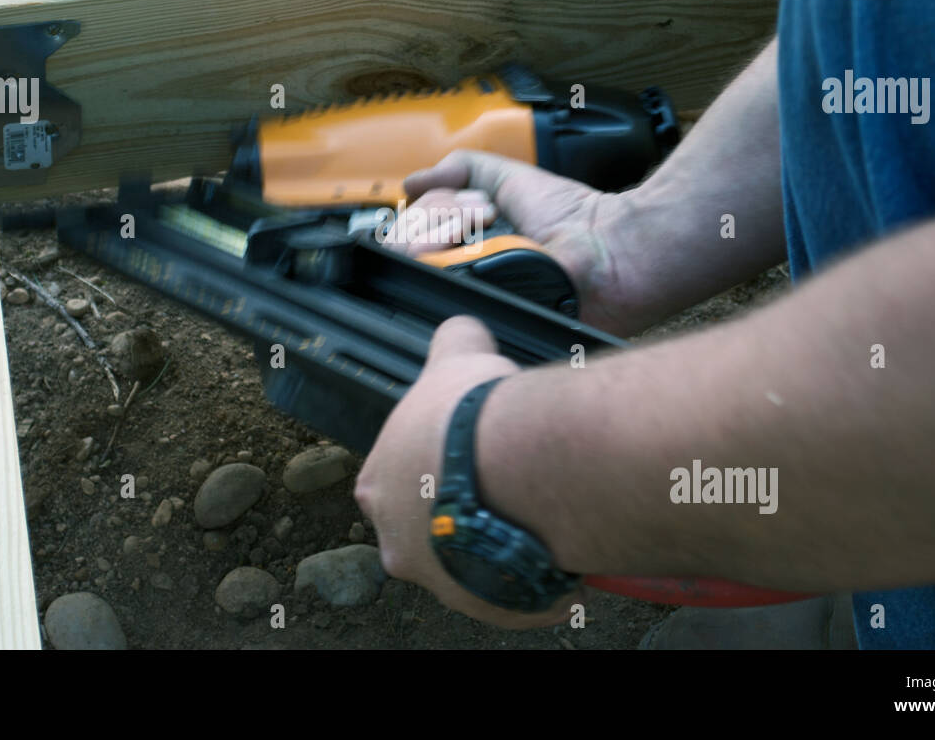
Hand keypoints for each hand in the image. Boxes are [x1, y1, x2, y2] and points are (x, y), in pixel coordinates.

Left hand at [355, 316, 582, 628]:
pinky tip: (556, 540)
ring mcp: (442, 581)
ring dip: (499, 540)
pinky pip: (515, 591)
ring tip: (539, 509)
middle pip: (430, 526)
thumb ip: (453, 342)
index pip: (398, 476)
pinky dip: (534, 571)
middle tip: (506, 479)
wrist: (519, 466)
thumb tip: (461, 328)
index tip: (469, 445)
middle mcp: (397, 543)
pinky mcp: (491, 606)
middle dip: (464, 506)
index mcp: (379, 486)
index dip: (434, 458)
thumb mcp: (457, 356)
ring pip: (472, 562)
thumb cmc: (474, 416)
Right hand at [392, 150, 628, 331]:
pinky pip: (434, 279)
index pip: (411, 226)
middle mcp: (459, 269)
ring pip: (412, 255)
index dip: (434, 206)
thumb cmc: (571, 218)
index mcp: (465, 243)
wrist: (605, 246)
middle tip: (487, 213)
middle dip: (442, 212)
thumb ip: (461, 168)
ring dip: (451, 224)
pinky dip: (454, 248)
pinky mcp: (475, 307)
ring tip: (492, 224)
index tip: (476, 201)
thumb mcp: (508, 179)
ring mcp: (465, 290)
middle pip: (404, 238)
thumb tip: (411, 181)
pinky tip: (484, 242)